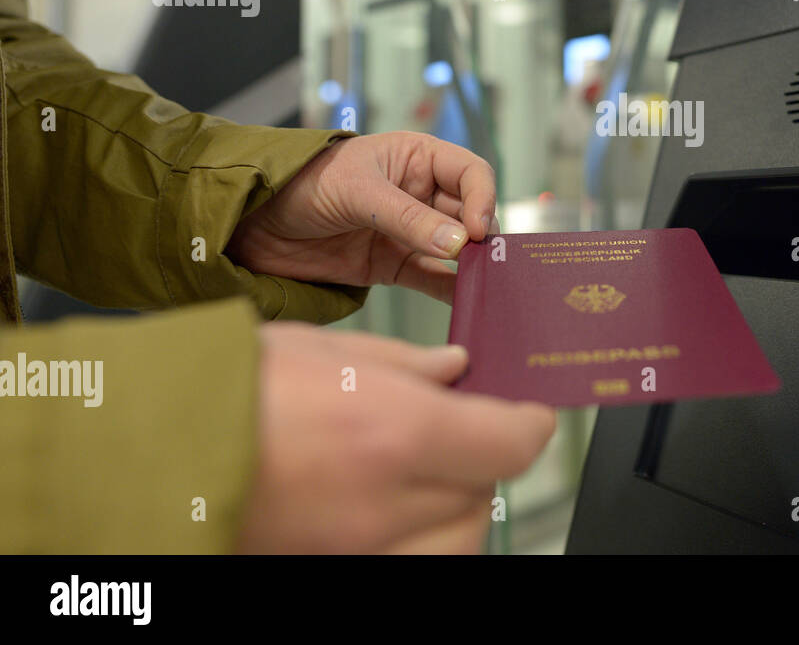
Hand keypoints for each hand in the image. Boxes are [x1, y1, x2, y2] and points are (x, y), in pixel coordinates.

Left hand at [228, 132, 496, 303]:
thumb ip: (408, 218)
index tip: (475, 229)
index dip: (481, 199)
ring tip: (482, 285)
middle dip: (480, 237)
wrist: (249, 222)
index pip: (470, 173)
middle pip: (469, 214)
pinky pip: (431, 278)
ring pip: (454, 249)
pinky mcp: (391, 266)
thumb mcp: (357, 191)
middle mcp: (419, 193)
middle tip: (485, 262)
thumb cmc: (300, 182)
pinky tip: (462, 300)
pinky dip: (449, 290)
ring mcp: (407, 231)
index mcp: (417, 158)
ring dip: (470, 266)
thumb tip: (459, 244)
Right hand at [237, 324, 555, 553]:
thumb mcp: (327, 350)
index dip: (530, 422)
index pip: (512, 442)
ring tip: (424, 467)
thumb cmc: (227, 390)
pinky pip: (411, 560)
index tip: (527, 408)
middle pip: (487, 491)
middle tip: (460, 425)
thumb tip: (457, 372)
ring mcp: (361, 547)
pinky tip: (394, 503)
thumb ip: (406, 365)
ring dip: (459, 501)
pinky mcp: (335, 568)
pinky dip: (421, 536)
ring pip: (458, 536)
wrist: (147, 449)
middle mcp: (389, 502)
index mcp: (396, 432)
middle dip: (485, 455)